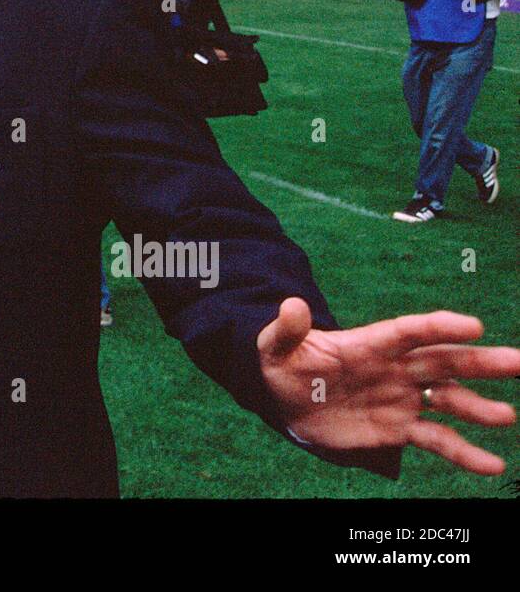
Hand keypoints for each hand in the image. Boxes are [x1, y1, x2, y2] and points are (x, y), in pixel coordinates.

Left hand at [258, 298, 519, 474]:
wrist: (287, 401)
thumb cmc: (284, 366)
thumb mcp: (275, 347)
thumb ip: (286, 330)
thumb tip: (291, 305)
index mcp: (369, 343)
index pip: (409, 332)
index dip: (439, 327)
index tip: (474, 326)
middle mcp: (394, 368)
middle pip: (442, 361)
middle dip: (480, 362)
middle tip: (519, 361)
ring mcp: (401, 398)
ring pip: (448, 400)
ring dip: (477, 408)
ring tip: (506, 416)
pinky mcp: (399, 428)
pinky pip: (437, 439)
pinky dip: (464, 453)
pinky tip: (492, 465)